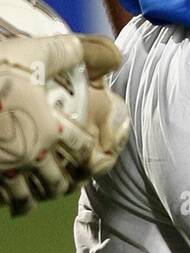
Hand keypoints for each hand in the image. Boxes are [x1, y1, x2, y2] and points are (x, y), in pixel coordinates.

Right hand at [0, 33, 127, 214]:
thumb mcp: (37, 51)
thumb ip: (76, 52)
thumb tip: (115, 56)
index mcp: (51, 130)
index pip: (83, 149)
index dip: (91, 153)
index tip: (92, 155)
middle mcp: (29, 156)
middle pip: (56, 182)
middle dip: (64, 183)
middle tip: (67, 182)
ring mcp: (1, 171)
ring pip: (25, 199)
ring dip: (34, 198)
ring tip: (35, 197)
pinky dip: (4, 200)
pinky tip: (2, 194)